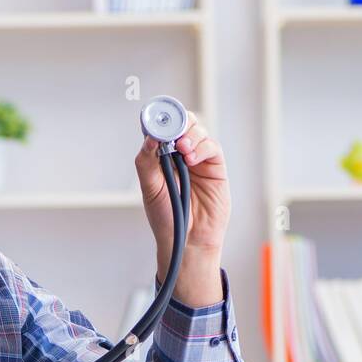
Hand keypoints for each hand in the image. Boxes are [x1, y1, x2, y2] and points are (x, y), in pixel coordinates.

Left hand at [134, 109, 229, 306]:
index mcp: (160, 158)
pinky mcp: (215, 167)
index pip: (161, 129)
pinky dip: (202, 147)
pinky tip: (192, 158)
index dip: (160, 121)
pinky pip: (211, 147)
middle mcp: (179, 155)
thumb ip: (147, 162)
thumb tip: (149, 137)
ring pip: (197, 130)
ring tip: (182, 148)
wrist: (188, 241)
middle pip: (182, 123)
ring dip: (190, 134)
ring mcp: (198, 160)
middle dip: (177, 123)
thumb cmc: (167, 219)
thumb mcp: (150, 190)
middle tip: (172, 133)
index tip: (155, 120)